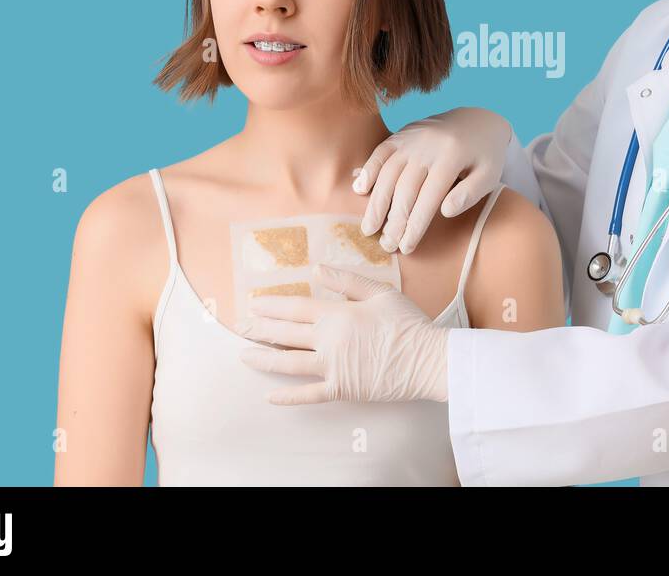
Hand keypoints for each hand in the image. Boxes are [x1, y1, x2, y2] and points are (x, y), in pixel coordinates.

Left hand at [237, 265, 449, 404]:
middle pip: (285, 334)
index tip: (253, 303)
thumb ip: (346, 281)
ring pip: (289, 364)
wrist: (428, 360)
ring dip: (263, 359)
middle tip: (240, 327)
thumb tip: (316, 271)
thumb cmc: (408, 324)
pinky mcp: (342, 390)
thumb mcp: (381, 292)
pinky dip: (288, 397)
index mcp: (338, 314)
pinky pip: (309, 395)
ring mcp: (332, 368)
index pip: (295, 308)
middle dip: (260, 329)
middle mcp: (329, 341)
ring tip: (244, 355)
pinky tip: (270, 396)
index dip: (272, 305)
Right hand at [353, 107, 509, 254]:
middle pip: (405, 188)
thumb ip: (471, 193)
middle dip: (394, 220)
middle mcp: (428, 145)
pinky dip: (369, 170)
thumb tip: (445, 211)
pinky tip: (360, 190)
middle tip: (385, 245)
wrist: (478, 119)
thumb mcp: (490, 174)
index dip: (415, 225)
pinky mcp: (402, 134)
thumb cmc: (485, 154)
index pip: (429, 197)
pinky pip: (381, 151)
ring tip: (369, 228)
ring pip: (388, 173)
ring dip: (377, 202)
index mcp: (452, 156)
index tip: (406, 247)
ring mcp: (412, 138)